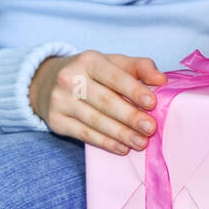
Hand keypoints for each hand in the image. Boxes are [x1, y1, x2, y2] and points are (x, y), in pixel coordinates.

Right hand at [29, 51, 167, 155]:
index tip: (152, 103)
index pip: (114, 76)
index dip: (134, 90)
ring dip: (121, 134)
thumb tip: (162, 80)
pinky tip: (122, 147)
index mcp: (89, 60)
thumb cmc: (90, 72)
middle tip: (150, 128)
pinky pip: (84, 134)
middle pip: (105, 101)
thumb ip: (139, 67)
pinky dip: (105, 142)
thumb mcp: (113, 62)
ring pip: (95, 121)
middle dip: (130, 117)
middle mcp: (70, 79)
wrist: (46, 82)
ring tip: (141, 142)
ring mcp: (60, 101)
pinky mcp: (55, 121)